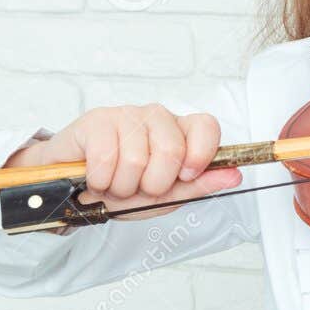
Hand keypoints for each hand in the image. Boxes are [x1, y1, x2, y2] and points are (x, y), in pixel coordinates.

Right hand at [6, 104, 242, 221]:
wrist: (74, 187)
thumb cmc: (123, 188)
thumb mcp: (166, 195)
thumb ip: (200, 185)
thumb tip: (235, 174)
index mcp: (180, 132)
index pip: (206, 127)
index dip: (201, 154)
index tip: (186, 176)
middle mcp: (157, 117)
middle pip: (171, 149)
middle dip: (153, 184)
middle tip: (138, 186)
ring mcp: (127, 114)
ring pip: (136, 159)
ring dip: (122, 185)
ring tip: (115, 183)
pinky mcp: (97, 119)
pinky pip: (106, 157)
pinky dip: (100, 180)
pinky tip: (96, 178)